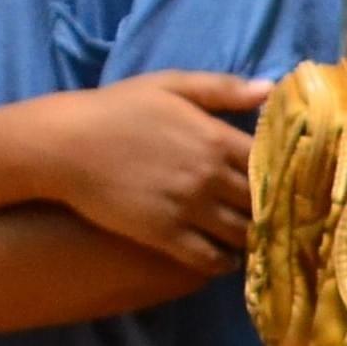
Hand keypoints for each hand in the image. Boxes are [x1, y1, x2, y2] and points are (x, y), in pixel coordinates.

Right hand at [35, 72, 268, 267]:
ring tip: (249, 234)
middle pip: (262, 203)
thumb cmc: (114, 108)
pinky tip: (221, 253)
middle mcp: (208, 176)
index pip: (272, 165)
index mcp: (213, 138)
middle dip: (271, 208)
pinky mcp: (166, 235)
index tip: (285, 180)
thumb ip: (220, 88)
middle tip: (274, 213)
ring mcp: (188, 209)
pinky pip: (211, 259)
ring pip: (242, 234)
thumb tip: (271, 89)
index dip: (283, 174)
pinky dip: (224, 261)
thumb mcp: (166, 85)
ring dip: (250, 236)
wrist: (61, 144)